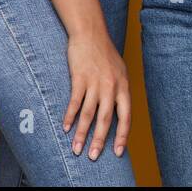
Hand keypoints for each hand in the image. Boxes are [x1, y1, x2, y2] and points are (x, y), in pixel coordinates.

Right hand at [63, 29, 131, 159]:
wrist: (91, 33)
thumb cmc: (105, 54)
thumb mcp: (120, 72)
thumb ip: (119, 91)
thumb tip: (119, 111)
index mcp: (123, 86)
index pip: (126, 116)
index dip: (122, 135)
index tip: (118, 151)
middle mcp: (111, 86)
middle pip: (106, 119)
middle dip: (100, 140)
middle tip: (93, 157)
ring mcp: (95, 82)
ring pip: (89, 114)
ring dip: (81, 133)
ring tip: (76, 149)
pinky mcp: (80, 78)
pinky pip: (75, 102)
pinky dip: (69, 116)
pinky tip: (65, 128)